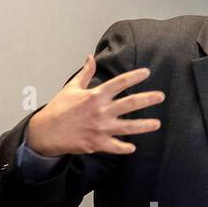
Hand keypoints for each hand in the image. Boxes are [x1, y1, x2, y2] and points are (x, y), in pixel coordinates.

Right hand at [25, 54, 164, 156]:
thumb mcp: (71, 88)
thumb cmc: (58, 108)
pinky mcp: (97, 143)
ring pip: (128, 127)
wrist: (46, 131)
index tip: (147, 73)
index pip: (119, 82)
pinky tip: (132, 147)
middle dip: (148, 99)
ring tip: (157, 124)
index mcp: (95, 95)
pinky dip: (125, 148)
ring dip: (145, 125)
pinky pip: (116, 147)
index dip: (135, 76)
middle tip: (161, 96)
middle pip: (130, 103)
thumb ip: (85, 73)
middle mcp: (101, 111)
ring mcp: (100, 128)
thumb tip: (91, 58)